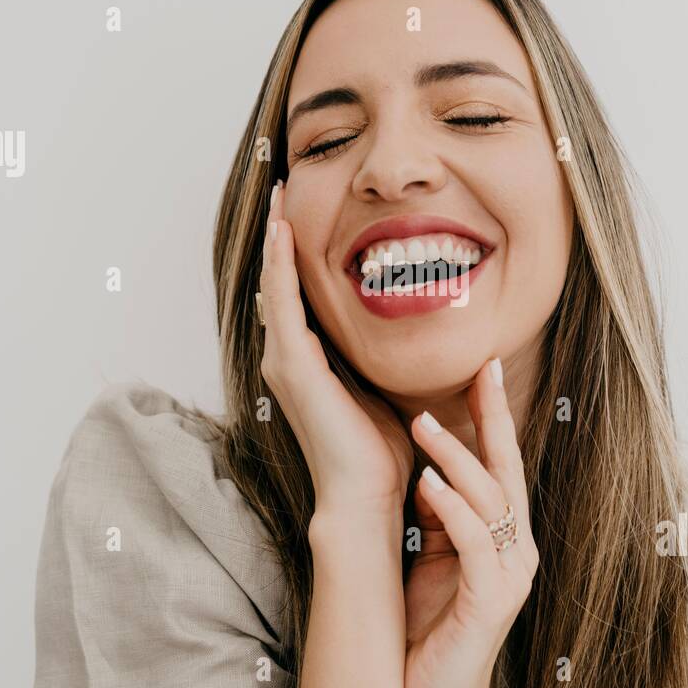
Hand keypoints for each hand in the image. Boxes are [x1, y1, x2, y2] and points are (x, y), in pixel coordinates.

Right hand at [259, 179, 413, 518]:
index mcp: (310, 365)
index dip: (297, 255)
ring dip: (276, 239)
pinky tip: (284, 231)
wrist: (367, 499)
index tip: (303, 216)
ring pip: (276, 286)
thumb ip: (383, 358)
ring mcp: (287, 362)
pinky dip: (281, 264)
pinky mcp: (294, 366)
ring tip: (278, 195)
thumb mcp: (386, 389)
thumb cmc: (383, 455)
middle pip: (279, 284)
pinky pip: (284, 303)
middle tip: (280, 188)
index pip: (299, 297)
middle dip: (280, 236)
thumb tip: (412, 332)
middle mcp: (289, 360)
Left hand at [403, 358, 538, 687]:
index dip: (493, 416)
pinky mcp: (491, 601)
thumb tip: (426, 470)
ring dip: (456, 458)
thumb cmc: (432, 628)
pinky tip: (426, 484)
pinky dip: (453, 509)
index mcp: (505, 536)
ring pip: (492, 499)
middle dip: (492, 418)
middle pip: (508, 469)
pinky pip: (477, 543)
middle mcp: (517, 549)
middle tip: (475, 370)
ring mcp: (510, 575)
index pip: (501, 463)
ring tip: (422, 424)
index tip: (483, 368)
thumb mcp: (435, 558)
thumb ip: (440, 517)